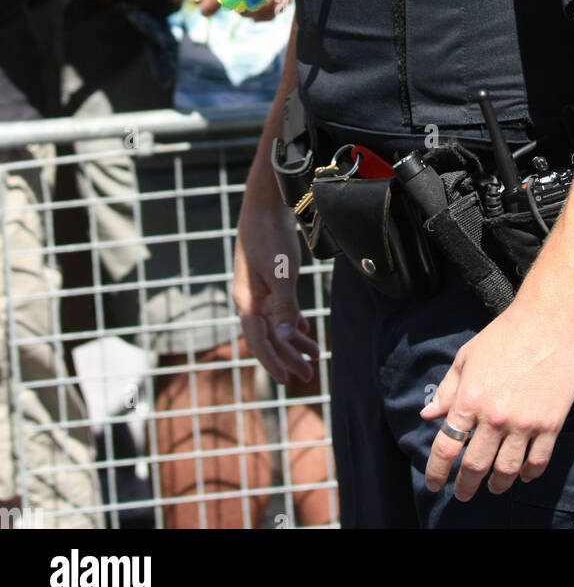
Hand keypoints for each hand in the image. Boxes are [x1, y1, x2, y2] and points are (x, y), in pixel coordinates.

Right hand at [233, 185, 318, 385]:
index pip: (258, 342)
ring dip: (293, 341)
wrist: (264, 205)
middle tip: (308, 375)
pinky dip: (292, 321)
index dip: (272, 363)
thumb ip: (284, 307)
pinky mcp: (268, 279)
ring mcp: (258, 290)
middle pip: (269, 337)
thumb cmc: (270, 237)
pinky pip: (279, 309)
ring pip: (275, 324)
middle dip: (288, 356)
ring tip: (313, 356)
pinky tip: (304, 329)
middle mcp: (250, 300)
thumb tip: (286, 338)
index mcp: (248, 302)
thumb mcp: (281, 273)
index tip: (287, 380)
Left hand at [420, 304, 573, 500]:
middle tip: (464, 493)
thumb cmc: (503, 336)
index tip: (435, 485)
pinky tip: (523, 474)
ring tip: (493, 486)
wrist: (547, 322)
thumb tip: (427, 414)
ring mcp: (524, 422)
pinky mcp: (550, 424)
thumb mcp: (466, 358)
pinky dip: (528, 474)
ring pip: (506, 471)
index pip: (446, 447)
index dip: (437, 471)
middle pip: (475, 466)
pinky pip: (537, 462)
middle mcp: (494, 416)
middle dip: (466, 485)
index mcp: (469, 399)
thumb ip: (447, 390)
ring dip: (497, 484)